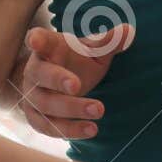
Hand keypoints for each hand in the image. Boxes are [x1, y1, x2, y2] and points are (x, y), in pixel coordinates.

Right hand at [7, 24, 134, 139]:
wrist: (53, 85)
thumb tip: (129, 31)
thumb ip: (107, 42)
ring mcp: (32, 95)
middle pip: (40, 75)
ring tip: (98, 110)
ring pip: (44, 104)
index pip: (38, 40)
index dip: (36, 40)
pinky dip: (69, 130)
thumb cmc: (75, 61)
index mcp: (47, 49)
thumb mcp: (91, 50)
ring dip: (71, 109)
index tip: (35, 40)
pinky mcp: (36, 117)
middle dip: (57, 79)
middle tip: (78, 85)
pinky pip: (48, 126)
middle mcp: (34, 71)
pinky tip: (92, 130)